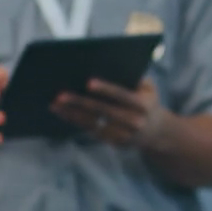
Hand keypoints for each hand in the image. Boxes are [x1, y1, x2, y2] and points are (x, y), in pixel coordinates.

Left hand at [53, 78, 169, 146]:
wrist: (156, 132)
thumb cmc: (146, 101)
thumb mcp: (149, 88)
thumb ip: (134, 77)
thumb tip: (108, 67)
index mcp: (143, 105)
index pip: (122, 95)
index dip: (106, 89)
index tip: (88, 82)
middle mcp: (134, 122)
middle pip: (103, 110)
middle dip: (81, 102)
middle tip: (61, 94)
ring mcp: (123, 135)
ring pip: (93, 123)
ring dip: (72, 113)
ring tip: (55, 103)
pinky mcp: (113, 143)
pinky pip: (90, 131)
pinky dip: (74, 120)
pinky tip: (62, 112)